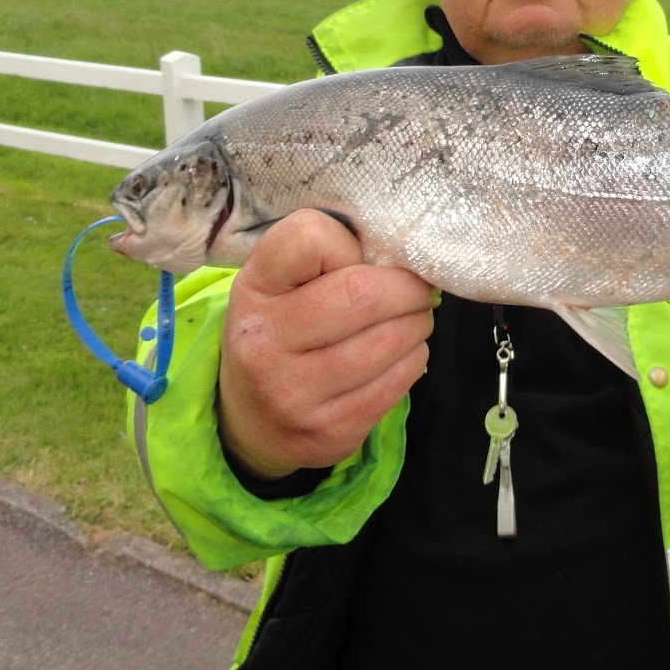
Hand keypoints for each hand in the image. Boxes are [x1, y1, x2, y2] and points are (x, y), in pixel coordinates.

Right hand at [217, 209, 437, 479]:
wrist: (250, 420)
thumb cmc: (279, 329)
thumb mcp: (277, 282)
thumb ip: (325, 254)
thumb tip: (398, 251)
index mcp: (254, 290)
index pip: (310, 238)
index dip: (348, 241)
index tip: (360, 256)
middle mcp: (266, 342)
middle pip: (364, 293)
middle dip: (408, 288)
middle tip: (418, 289)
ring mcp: (296, 393)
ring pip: (390, 340)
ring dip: (418, 324)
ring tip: (414, 319)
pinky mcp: (331, 430)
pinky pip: (397, 382)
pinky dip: (413, 359)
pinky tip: (402, 354)